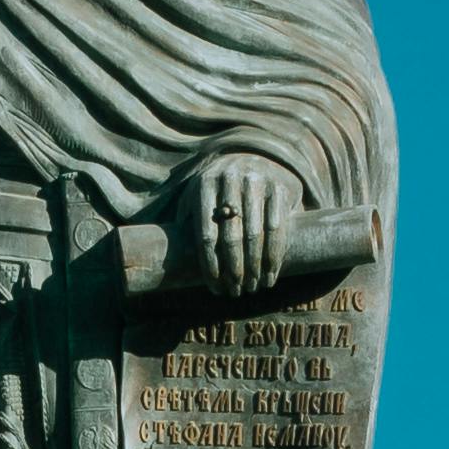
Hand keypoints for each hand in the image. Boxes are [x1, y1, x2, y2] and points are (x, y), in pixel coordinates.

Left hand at [178, 153, 301, 298]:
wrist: (256, 157)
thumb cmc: (220, 188)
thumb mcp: (198, 194)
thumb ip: (186, 219)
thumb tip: (169, 257)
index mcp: (204, 185)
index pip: (205, 234)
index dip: (210, 265)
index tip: (215, 287)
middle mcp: (230, 180)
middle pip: (230, 237)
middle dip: (234, 270)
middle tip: (236, 292)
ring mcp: (257, 183)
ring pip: (255, 235)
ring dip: (255, 267)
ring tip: (253, 288)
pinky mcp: (278, 189)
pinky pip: (277, 229)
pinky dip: (274, 256)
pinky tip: (270, 274)